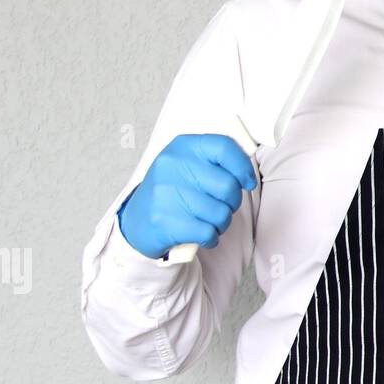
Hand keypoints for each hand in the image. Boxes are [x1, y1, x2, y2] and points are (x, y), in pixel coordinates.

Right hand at [119, 133, 257, 259]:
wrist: (136, 221)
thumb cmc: (172, 190)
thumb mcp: (187, 163)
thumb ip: (216, 159)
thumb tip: (247, 171)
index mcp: (182, 147)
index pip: (224, 147)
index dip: (243, 166)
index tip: (247, 181)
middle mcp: (172, 166)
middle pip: (228, 185)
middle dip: (233, 201)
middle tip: (222, 205)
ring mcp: (167, 194)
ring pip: (221, 213)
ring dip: (222, 222)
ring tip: (209, 220)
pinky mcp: (165, 222)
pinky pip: (208, 232)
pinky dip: (211, 237)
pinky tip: (203, 234)